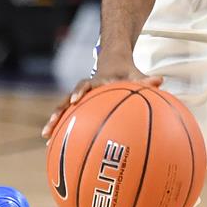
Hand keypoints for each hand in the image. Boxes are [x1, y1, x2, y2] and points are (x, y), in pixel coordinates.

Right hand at [41, 62, 157, 141]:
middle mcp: (85, 89)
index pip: (86, 84)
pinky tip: (54, 145)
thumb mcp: (136, 74)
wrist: (114, 62)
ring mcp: (79, 97)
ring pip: (63, 109)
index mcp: (97, 80)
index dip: (80, 91)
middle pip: (67, 99)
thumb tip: (161, 80)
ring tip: (46, 137)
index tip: (75, 99)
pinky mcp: (79, 105)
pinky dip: (62, 128)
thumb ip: (146, 79)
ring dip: (55, 121)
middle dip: (59, 110)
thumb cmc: (127, 72)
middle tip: (52, 123)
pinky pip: (68, 116)